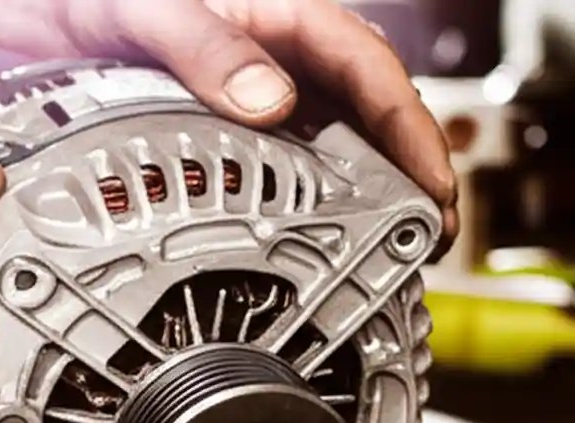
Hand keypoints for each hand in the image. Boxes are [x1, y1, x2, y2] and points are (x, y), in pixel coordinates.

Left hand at [0, 0, 457, 245]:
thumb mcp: (142, 8)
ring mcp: (234, 84)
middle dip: (396, 169)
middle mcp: (263, 48)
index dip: (408, 128)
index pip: (365, 65)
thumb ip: (207, 49)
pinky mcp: (201, 115)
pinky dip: (287, 192)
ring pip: (315, 136)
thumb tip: (274, 104)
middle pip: (355, 109)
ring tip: (368, 247)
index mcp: (270, 10)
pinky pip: (261, 155)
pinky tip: (290, 228)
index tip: (431, 187)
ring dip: (350, 189)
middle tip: (417, 237)